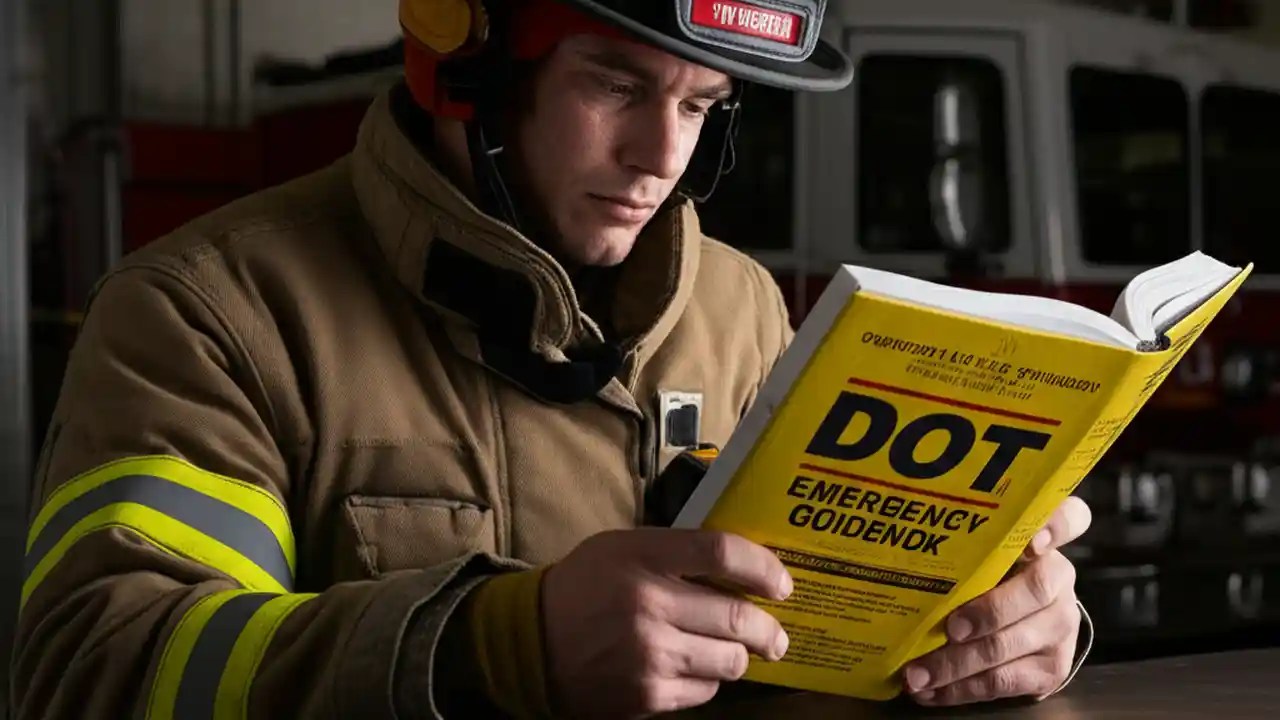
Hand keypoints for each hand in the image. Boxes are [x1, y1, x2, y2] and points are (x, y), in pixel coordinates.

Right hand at [542, 528, 792, 718]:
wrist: (533, 644)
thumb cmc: (585, 587)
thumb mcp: (621, 548)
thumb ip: (674, 551)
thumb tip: (739, 566)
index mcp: (642, 558)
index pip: (721, 554)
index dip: (763, 568)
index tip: (781, 584)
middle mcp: (649, 605)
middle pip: (738, 616)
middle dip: (769, 629)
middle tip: (777, 635)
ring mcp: (650, 655)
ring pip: (730, 660)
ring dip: (742, 656)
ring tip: (737, 652)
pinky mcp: (648, 695)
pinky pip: (705, 690)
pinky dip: (709, 679)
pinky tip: (694, 668)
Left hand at [902, 496, 1091, 705]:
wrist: (1023, 628)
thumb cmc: (983, 577)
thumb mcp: (977, 555)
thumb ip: (962, 547)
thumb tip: (897, 553)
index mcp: (1044, 541)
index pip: (1070, 517)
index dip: (1055, 526)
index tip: (1031, 542)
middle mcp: (1061, 579)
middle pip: (1037, 589)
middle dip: (989, 610)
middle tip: (949, 628)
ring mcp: (1060, 624)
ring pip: (1010, 643)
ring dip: (957, 663)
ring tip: (917, 674)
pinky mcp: (1052, 666)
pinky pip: (1005, 681)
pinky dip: (962, 689)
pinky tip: (931, 691)